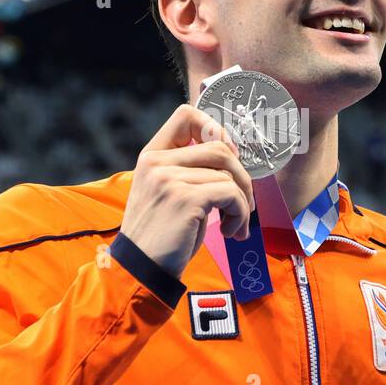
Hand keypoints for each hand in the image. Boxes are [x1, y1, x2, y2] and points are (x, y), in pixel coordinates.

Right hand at [119, 103, 254, 278]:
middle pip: (219, 146)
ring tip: (235, 224)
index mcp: (151, 156)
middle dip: (242, 176)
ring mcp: (169, 179)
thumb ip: (190, 171)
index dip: (216, 129)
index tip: (228, 158)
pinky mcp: (185, 198)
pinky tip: (230, 232)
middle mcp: (157, 162)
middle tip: (243, 202)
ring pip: (229, 172)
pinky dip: (240, 213)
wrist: (142, 269)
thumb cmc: (162, 236)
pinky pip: (231, 193)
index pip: (186, 115)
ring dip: (243, 200)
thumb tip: (233, 156)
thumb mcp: (168, 194)